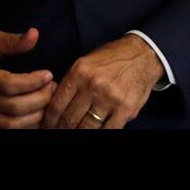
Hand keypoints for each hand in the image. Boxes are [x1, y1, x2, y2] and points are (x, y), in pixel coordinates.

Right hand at [0, 27, 56, 128]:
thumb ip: (12, 40)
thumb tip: (34, 35)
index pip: (10, 85)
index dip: (33, 82)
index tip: (48, 74)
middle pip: (14, 107)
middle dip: (40, 99)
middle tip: (52, 87)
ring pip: (13, 124)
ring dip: (36, 114)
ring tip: (46, 100)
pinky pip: (7, 130)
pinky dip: (25, 124)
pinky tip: (35, 111)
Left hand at [42, 35, 162, 128]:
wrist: (142, 55)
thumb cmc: (111, 58)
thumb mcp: (85, 62)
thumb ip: (71, 82)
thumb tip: (55, 105)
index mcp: (79, 72)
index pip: (57, 104)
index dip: (49, 120)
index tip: (47, 125)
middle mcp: (93, 85)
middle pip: (69, 119)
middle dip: (61, 129)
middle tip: (58, 131)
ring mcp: (110, 98)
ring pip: (87, 128)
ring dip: (78, 133)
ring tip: (75, 132)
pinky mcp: (125, 109)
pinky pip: (108, 130)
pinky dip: (100, 134)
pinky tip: (95, 132)